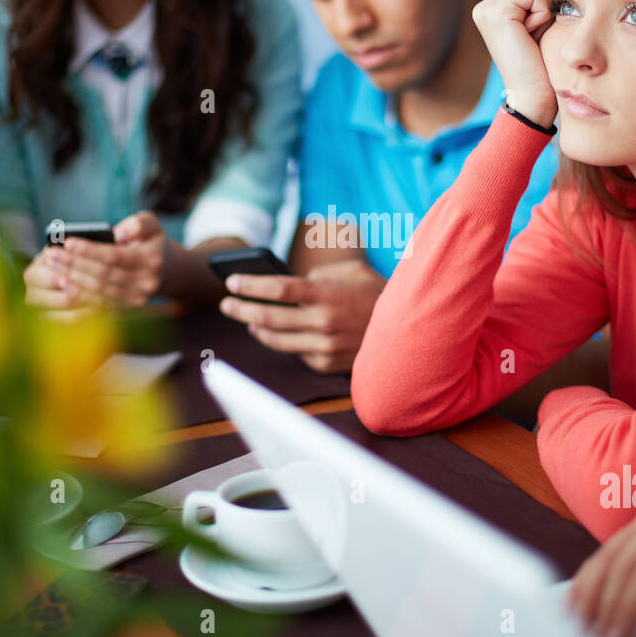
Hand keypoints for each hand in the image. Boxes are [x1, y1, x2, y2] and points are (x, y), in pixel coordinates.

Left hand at [27, 212, 168, 309]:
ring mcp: (138, 299)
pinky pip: (100, 303)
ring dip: (73, 279)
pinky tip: (64, 283)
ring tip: (53, 266)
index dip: (89, 251)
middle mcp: (147, 283)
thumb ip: (137, 223)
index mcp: (152, 259)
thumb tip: (117, 234)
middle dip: (74, 264)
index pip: (114, 256)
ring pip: (100, 291)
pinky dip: (81, 294)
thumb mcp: (151, 224)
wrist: (168, 270)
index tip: (68, 243)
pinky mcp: (129, 309)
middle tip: (52, 254)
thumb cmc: (151, 241)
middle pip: (103, 275)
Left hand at [217, 259, 385, 373]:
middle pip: (269, 317)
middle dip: (242, 310)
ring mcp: (324, 346)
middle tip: (226, 304)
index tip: (231, 282)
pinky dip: (286, 342)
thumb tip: (294, 286)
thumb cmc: (378, 295)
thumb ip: (320, 276)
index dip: (251, 285)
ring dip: (257, 329)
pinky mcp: (327, 364)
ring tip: (248, 319)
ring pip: (277, 340)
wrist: (408, 333)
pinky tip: (278, 334)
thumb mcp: (352, 272)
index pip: (278, 289)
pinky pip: (297, 352)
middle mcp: (323, 322)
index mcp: (327, 294)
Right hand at [471, 0, 558, 125]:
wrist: (532, 97)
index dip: (545, 6)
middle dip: (544, 7)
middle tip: (533, 38)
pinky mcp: (496, 13)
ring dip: (543, 12)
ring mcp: (486, 9)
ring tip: (531, 38)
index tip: (534, 35)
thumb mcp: (540, 25)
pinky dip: (541, 15)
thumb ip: (539, 1)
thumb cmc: (542, 66)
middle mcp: (484, 6)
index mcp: (492, 8)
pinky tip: (528, 37)